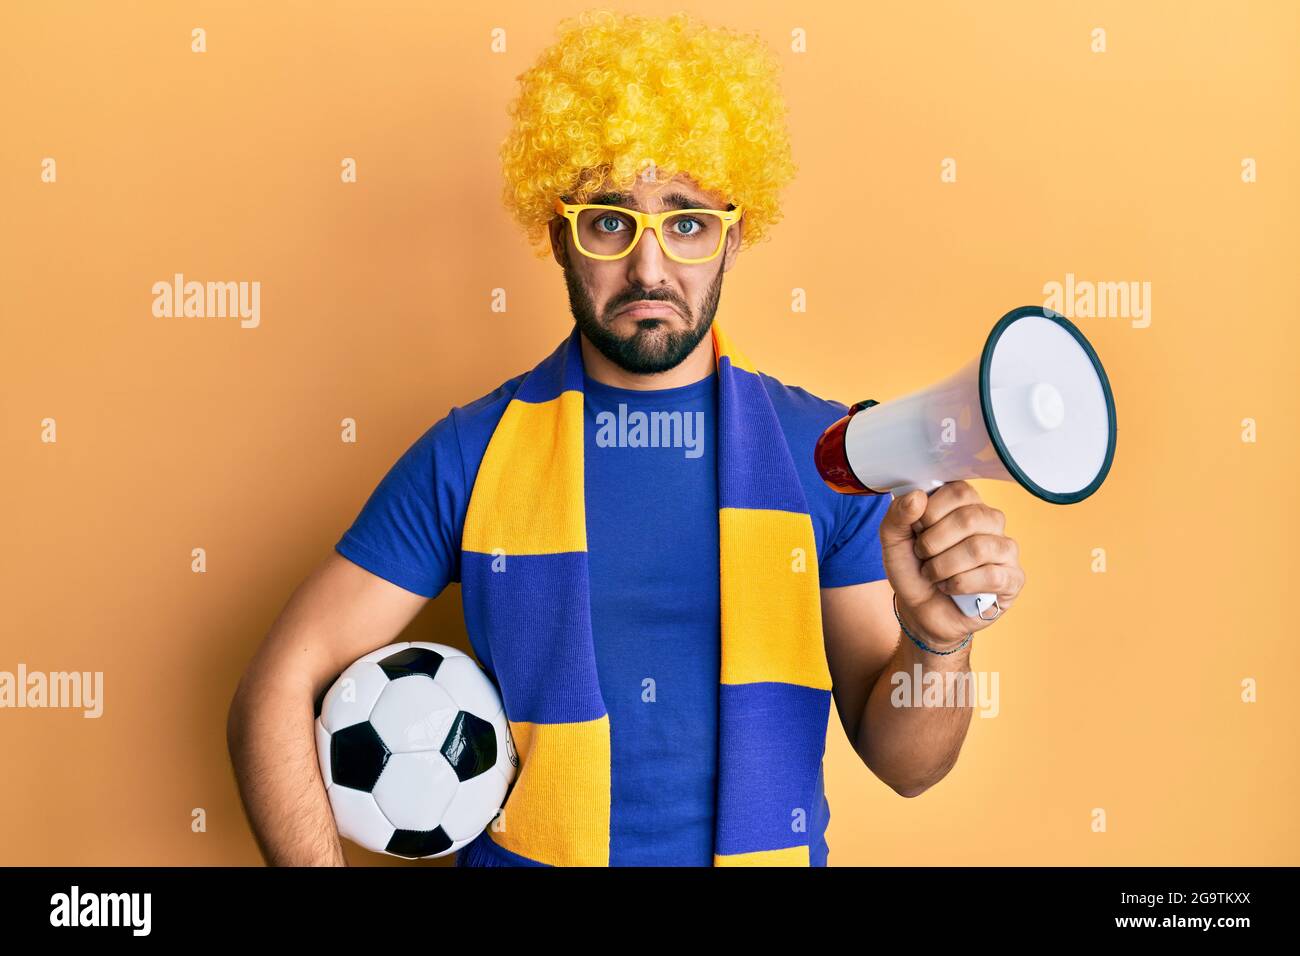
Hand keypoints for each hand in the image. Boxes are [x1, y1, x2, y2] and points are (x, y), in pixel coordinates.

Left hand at [878, 480, 1024, 648]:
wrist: (920, 611)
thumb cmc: (913, 571)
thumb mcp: (893, 541)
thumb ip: (897, 515)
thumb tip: (917, 497)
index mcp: (965, 504)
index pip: (959, 490)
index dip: (932, 511)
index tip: (917, 529)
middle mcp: (990, 522)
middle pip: (970, 518)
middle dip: (934, 542)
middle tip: (922, 555)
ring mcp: (1005, 550)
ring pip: (980, 548)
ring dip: (944, 566)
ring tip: (933, 574)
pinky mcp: (1012, 578)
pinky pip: (991, 576)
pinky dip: (960, 584)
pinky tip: (949, 588)